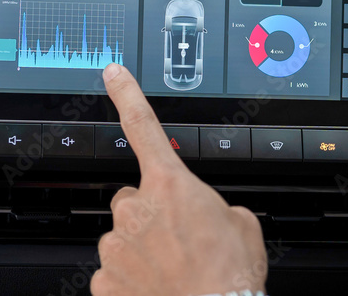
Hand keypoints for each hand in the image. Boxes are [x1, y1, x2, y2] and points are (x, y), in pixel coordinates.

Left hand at [91, 64, 267, 295]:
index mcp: (172, 185)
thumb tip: (211, 215)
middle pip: (132, 197)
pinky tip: (156, 287)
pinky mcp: (105, 281)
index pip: (143, 127)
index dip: (127, 95)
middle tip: (178, 236)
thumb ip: (216, 207)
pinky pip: (113, 272)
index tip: (112, 74)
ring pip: (122, 237)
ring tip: (173, 268)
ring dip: (142, 247)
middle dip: (149, 212)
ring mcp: (117, 246)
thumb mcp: (242, 223)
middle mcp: (137, 210)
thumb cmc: (230, 275)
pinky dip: (131, 280)